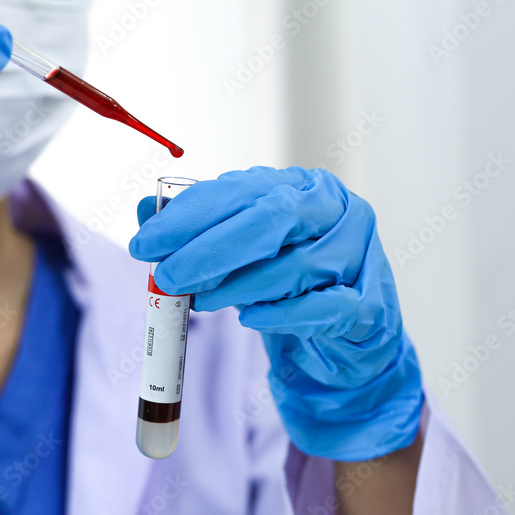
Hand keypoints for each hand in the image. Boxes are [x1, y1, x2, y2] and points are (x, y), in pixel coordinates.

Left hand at [129, 166, 423, 460]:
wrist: (352, 329)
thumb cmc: (292, 279)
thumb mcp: (244, 249)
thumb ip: (200, 229)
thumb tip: (145, 212)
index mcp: (299, 186)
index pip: (239, 190)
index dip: (187, 216)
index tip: (145, 243)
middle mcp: (334, 209)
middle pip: (270, 219)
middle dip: (208, 250)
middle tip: (167, 277)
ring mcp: (359, 252)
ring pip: (295, 266)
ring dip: (238, 287)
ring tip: (201, 302)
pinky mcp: (370, 302)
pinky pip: (322, 307)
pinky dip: (279, 314)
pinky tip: (249, 319)